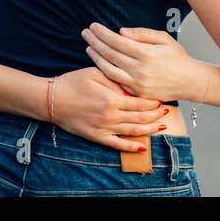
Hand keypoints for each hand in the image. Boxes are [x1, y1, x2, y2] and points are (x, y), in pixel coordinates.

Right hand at [51, 67, 167, 152]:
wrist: (52, 100)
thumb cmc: (73, 83)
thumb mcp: (96, 74)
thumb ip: (116, 81)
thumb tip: (132, 87)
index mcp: (112, 99)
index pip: (139, 102)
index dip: (152, 102)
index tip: (162, 99)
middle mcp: (110, 116)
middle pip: (140, 118)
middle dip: (155, 115)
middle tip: (167, 112)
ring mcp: (104, 128)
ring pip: (132, 132)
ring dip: (148, 129)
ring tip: (161, 126)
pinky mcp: (97, 137)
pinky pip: (117, 144)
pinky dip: (131, 146)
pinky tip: (142, 146)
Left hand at [81, 23, 201, 102]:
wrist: (189, 82)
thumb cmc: (177, 57)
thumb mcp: (164, 39)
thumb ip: (142, 34)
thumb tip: (121, 32)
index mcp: (146, 54)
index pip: (117, 41)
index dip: (103, 33)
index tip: (93, 26)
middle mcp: (140, 70)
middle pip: (110, 54)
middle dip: (95, 42)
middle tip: (85, 33)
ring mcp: (137, 83)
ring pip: (109, 69)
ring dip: (96, 57)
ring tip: (88, 47)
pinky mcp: (136, 93)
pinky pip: (115, 81)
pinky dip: (105, 71)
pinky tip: (99, 62)